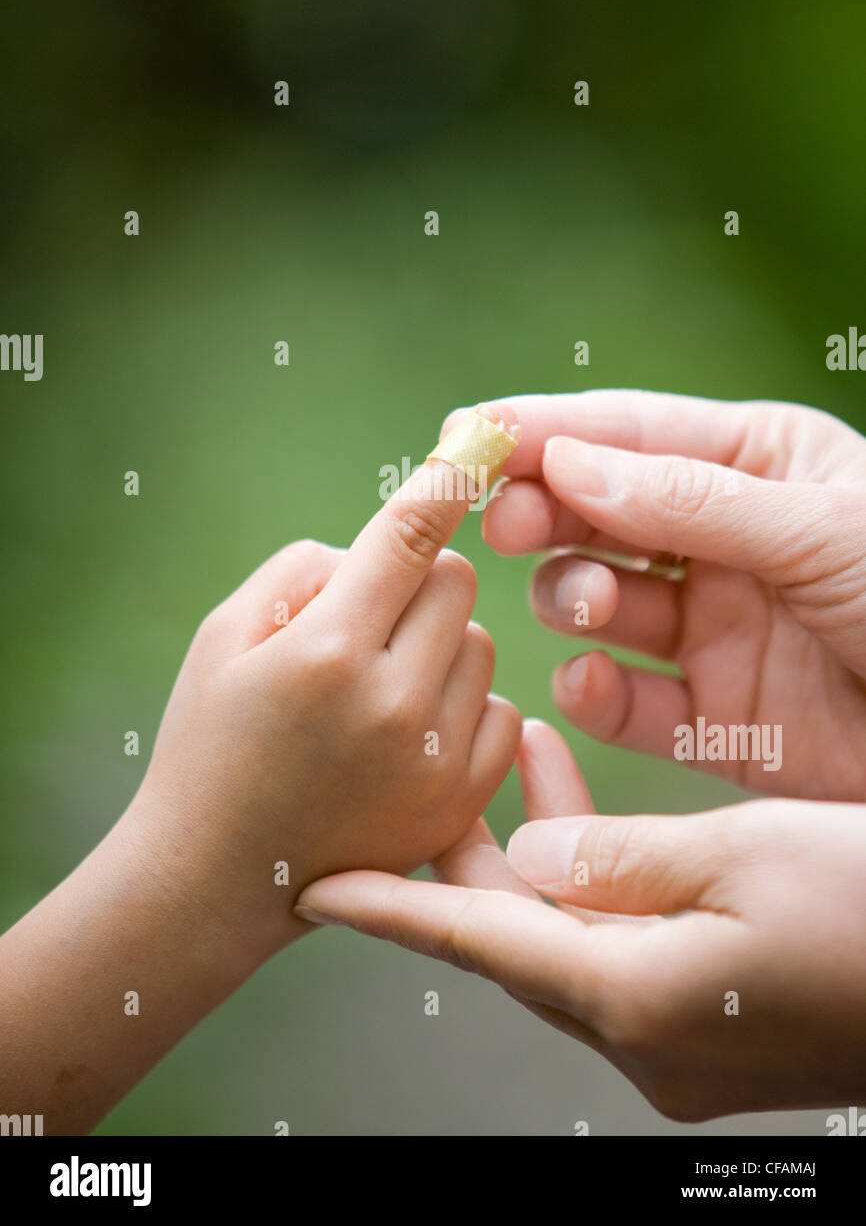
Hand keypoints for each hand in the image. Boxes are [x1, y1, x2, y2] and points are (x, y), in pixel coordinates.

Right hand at [131, 439, 520, 966]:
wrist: (216, 881)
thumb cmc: (209, 743)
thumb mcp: (224, 636)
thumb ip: (306, 570)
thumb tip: (387, 548)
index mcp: (326, 651)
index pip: (411, 533)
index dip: (450, 475)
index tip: (487, 434)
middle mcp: (393, 704)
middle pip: (456, 582)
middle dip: (418, 578)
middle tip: (367, 616)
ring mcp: (434, 761)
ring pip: (479, 642)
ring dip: (438, 642)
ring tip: (377, 686)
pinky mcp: (459, 803)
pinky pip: (500, 709)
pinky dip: (464, 703)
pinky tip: (410, 728)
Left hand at [296, 721, 865, 1121]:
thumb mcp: (747, 855)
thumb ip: (620, 859)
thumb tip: (531, 860)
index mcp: (635, 998)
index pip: (477, 942)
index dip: (389, 908)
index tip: (313, 889)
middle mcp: (640, 1037)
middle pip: (514, 939)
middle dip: (466, 854)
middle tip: (430, 768)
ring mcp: (675, 1041)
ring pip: (565, 935)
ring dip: (539, 849)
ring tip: (520, 742)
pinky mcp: (707, 1027)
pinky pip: (618, 948)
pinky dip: (598, 878)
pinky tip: (596, 809)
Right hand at [446, 390, 865, 798]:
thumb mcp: (824, 529)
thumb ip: (692, 501)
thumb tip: (566, 463)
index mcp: (757, 463)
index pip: (629, 434)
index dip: (544, 431)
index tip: (466, 434)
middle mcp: (725, 541)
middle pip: (599, 514)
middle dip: (545, 512)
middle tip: (503, 521)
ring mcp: (716, 631)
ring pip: (602, 602)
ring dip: (574, 596)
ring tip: (588, 603)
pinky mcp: (716, 720)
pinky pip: (631, 701)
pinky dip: (599, 693)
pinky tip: (591, 682)